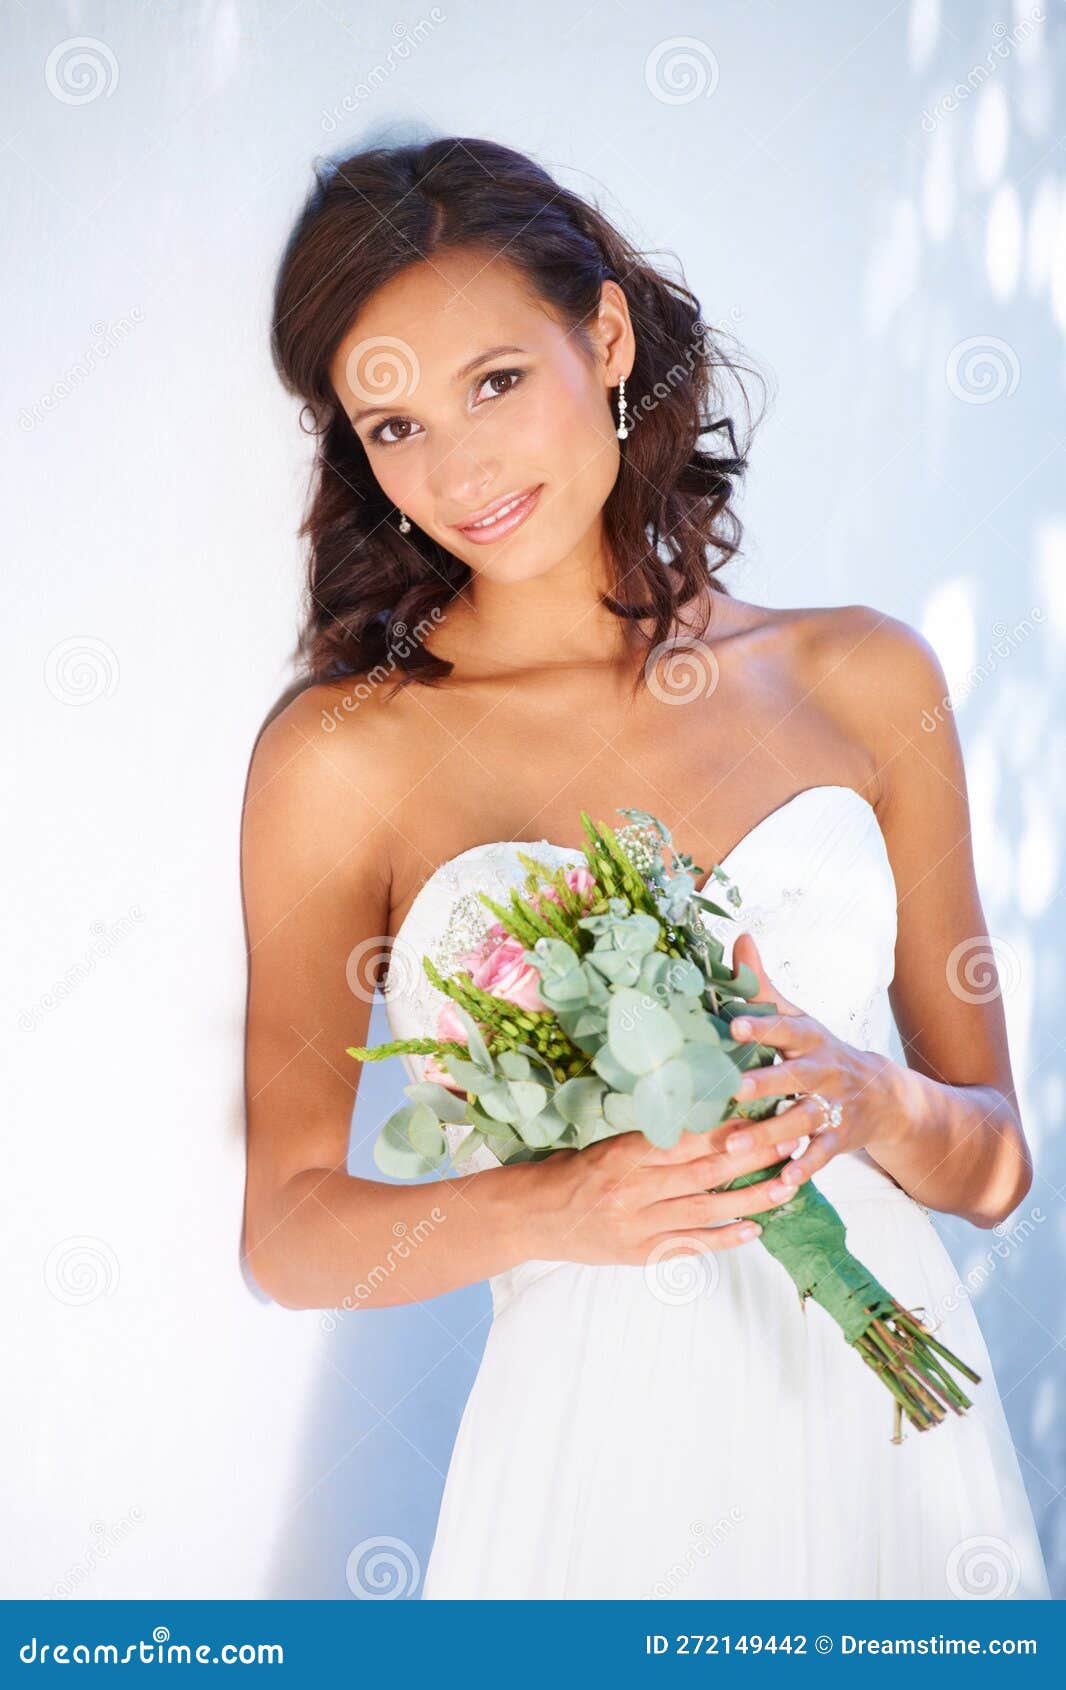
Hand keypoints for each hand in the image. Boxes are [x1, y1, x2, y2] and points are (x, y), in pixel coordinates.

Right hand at [517, 1113, 813, 1268]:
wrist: (532, 1218)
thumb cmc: (572, 1172)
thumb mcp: (605, 1144)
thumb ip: (650, 1139)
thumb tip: (704, 1122)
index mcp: (623, 1154)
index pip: (683, 1137)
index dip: (725, 1128)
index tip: (759, 1115)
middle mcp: (632, 1189)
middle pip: (703, 1171)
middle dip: (751, 1157)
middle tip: (787, 1142)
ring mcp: (638, 1225)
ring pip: (704, 1208)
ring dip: (750, 1198)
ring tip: (786, 1186)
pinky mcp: (640, 1253)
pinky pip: (689, 1244)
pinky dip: (724, 1237)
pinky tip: (755, 1228)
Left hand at [722, 931, 905, 1183]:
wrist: (884, 1094)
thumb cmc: (819, 1050)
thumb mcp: (797, 1017)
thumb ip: (762, 985)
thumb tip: (739, 937)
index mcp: (808, 1038)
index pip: (784, 1027)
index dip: (761, 1025)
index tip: (734, 1024)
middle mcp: (823, 1070)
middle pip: (793, 1076)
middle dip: (764, 1083)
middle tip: (731, 1089)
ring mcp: (834, 1106)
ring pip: (802, 1119)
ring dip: (769, 1133)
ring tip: (733, 1145)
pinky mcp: (841, 1138)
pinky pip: (823, 1155)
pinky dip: (804, 1168)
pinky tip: (782, 1182)